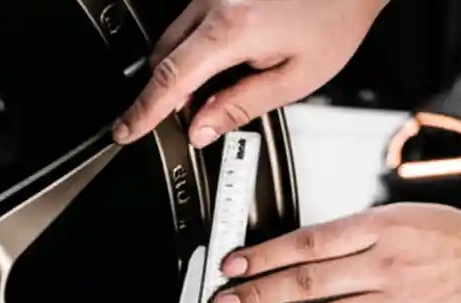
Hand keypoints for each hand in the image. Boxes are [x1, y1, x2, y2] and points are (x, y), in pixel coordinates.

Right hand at [112, 0, 388, 147]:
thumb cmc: (334, 17)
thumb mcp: (295, 78)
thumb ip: (240, 105)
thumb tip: (200, 129)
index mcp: (232, 30)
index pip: (170, 79)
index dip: (143, 111)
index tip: (125, 131)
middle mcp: (214, 2)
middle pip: (162, 57)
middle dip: (170, 93)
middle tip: (198, 115)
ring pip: (172, 38)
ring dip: (184, 69)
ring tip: (227, 80)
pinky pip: (188, 22)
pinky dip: (196, 48)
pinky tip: (228, 57)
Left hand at [207, 204, 460, 302]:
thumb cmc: (441, 233)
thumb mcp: (390, 213)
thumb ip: (344, 233)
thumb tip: (289, 252)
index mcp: (377, 228)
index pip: (306, 243)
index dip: (263, 256)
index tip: (233, 266)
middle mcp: (384, 265)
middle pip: (307, 282)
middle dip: (258, 294)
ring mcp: (396, 302)